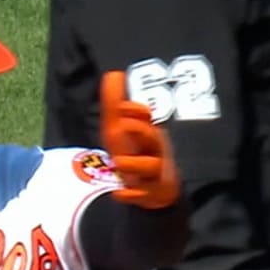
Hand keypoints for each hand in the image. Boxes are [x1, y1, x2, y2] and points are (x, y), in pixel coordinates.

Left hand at [99, 70, 179, 208]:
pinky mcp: (149, 195)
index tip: (120, 108)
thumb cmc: (138, 152)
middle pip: (153, 139)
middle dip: (140, 131)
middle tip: (123, 126)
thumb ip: (115, 104)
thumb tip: (113, 74)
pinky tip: (119, 194)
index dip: (135, 112)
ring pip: (151, 168)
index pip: (146, 119)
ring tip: (118, 161)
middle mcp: (154, 152)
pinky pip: (142, 195)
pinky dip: (131, 195)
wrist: (156, 189)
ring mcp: (153, 175)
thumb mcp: (123, 129)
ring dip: (134, 164)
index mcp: (148, 134)